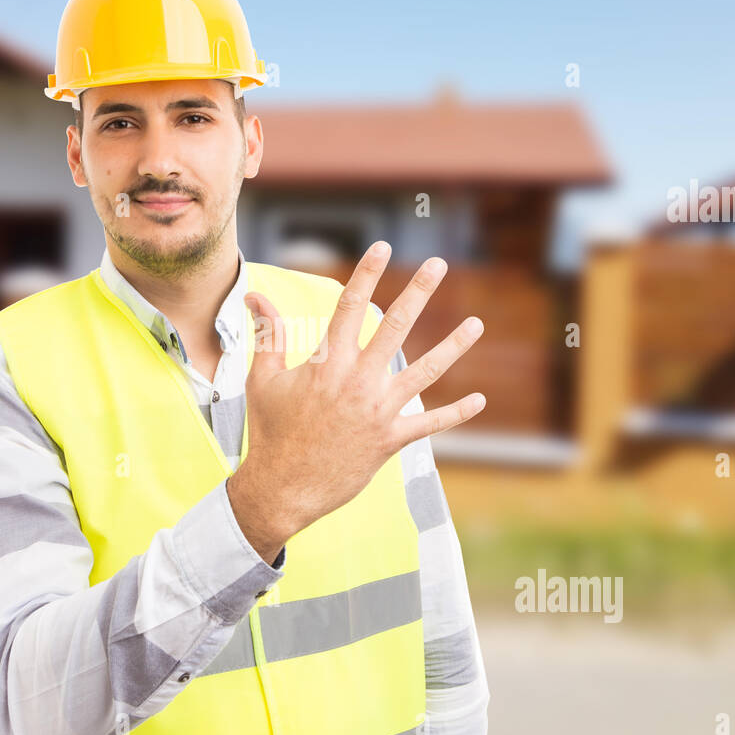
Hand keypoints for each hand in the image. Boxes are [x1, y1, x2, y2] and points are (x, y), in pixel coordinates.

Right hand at [227, 240, 484, 561]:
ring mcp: (377, 411)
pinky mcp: (390, 440)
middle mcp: (357, 381)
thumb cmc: (270, 432)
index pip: (350, 306)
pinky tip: (479, 399)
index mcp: (326, 364)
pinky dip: (456, 413)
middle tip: (438, 265)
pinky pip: (430, 424)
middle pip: (395, 327)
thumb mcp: (263, 379)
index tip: (382, 246)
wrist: (282, 488)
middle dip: (418, 292)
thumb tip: (255, 295)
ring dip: (453, 346)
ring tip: (477, 324)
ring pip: (424, 372)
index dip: (367, 273)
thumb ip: (268, 334)